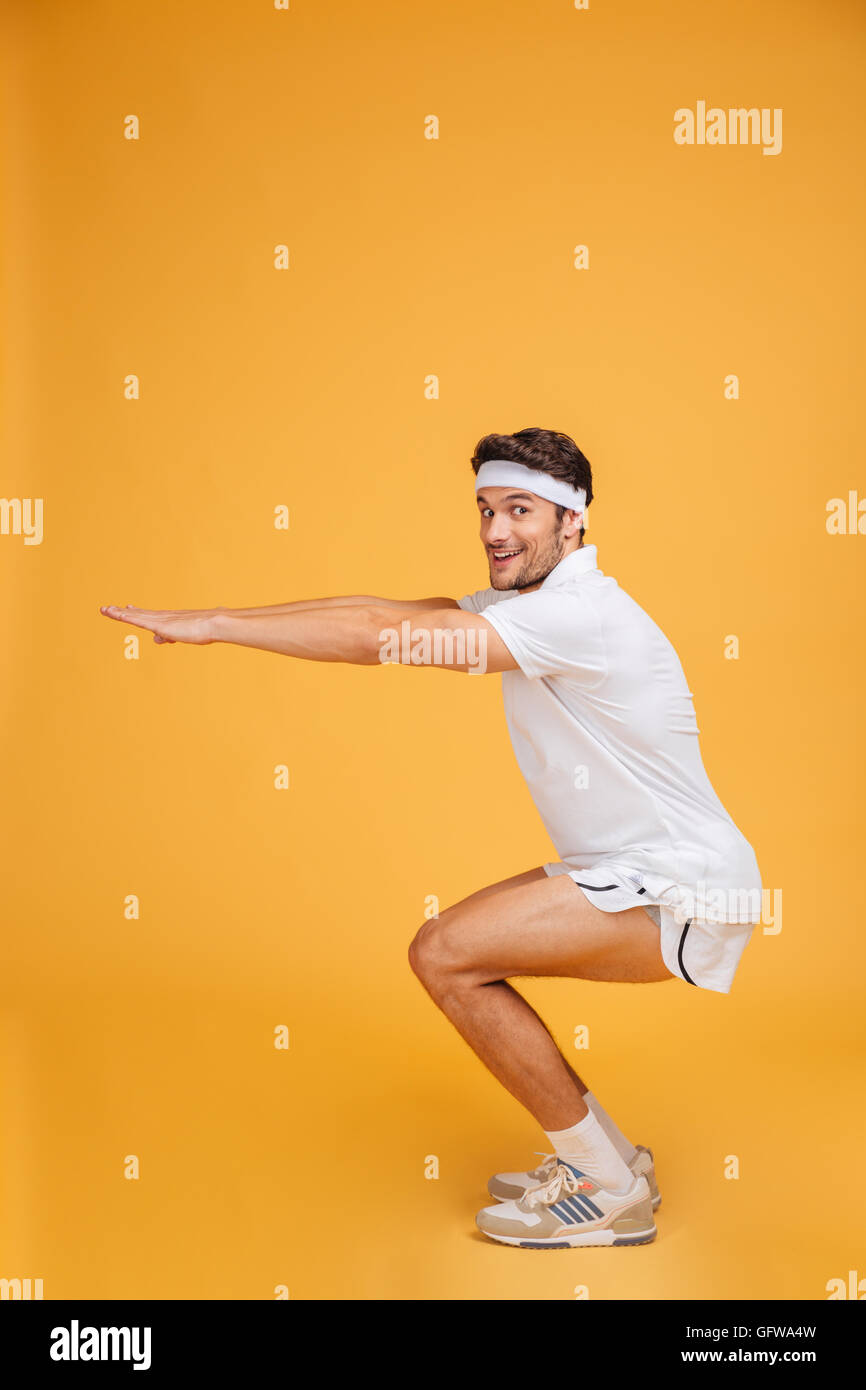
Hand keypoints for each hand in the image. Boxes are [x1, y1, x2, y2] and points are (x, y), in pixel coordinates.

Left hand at [99, 603, 221, 644]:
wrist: (216, 624)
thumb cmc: (209, 629)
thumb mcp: (187, 634)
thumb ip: (172, 636)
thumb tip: (158, 639)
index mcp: (171, 619)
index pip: (151, 615)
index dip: (137, 612)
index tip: (127, 608)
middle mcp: (164, 617)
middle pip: (139, 614)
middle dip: (123, 612)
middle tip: (107, 609)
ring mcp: (161, 620)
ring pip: (136, 616)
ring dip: (119, 613)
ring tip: (105, 610)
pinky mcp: (161, 625)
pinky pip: (139, 621)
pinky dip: (127, 617)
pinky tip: (117, 615)